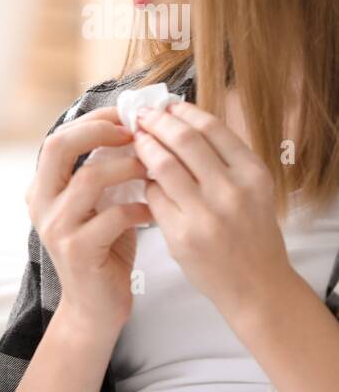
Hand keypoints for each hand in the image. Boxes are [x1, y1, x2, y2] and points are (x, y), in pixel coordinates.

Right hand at [27, 105, 153, 331]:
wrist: (94, 305)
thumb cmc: (103, 249)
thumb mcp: (97, 205)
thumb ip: (102, 172)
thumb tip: (135, 129)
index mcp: (42, 188)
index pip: (59, 137)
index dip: (95, 121)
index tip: (129, 117)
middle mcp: (40, 203)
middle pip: (59, 146)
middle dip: (101, 131)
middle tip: (136, 133)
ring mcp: (56, 227)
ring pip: (89, 178)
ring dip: (128, 167)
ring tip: (153, 170)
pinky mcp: (77, 250)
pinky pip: (113, 215)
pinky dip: (140, 207)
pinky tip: (155, 210)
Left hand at [134, 99, 291, 317]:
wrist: (256, 286)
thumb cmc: (250, 233)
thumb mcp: (252, 190)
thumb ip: (223, 160)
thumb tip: (181, 123)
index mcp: (253, 174)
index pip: (212, 128)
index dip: (184, 112)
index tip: (167, 106)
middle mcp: (232, 190)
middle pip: (184, 140)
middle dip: (157, 123)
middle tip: (142, 117)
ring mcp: (206, 214)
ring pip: (163, 165)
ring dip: (144, 147)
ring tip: (135, 140)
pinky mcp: (182, 235)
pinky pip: (153, 197)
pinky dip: (145, 182)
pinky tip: (141, 177)